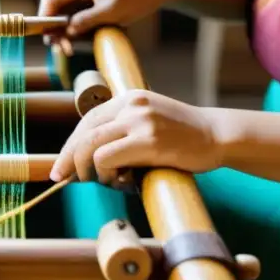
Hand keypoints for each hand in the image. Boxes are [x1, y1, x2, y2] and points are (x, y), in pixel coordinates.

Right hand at [38, 0, 174, 53]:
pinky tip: (74, 42)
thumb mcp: (110, 12)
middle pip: (56, 7)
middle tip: (59, 48)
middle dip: (55, 28)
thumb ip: (86, 21)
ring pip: (64, 14)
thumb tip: (67, 31)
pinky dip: (73, 29)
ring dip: (63, 32)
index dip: (45, 17)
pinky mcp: (90, 1)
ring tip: (67, 50)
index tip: (45, 35)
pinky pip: (74, 16)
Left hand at [50, 90, 223, 183]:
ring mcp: (139, 121)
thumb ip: (124, 130)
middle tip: (60, 176)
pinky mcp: (148, 141)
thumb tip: (91, 157)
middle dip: (68, 157)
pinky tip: (117, 181)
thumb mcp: (150, 122)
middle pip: (84, 131)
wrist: (219, 136)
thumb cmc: (185, 136)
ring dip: (84, 168)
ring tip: (95, 181)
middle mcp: (131, 105)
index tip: (62, 163)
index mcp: (129, 98)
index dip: (71, 143)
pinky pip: (107, 157)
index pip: (88, 120)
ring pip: (90, 144)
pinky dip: (103, 172)